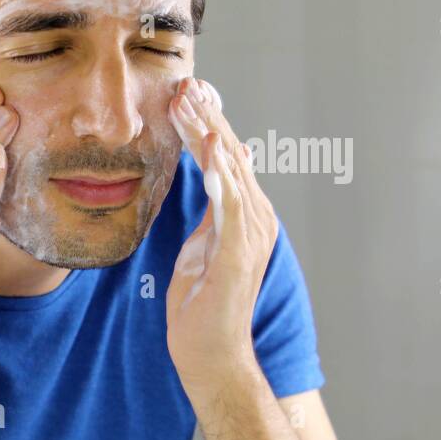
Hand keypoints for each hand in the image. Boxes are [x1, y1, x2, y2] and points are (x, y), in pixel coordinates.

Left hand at [165, 77, 277, 393]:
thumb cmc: (202, 308)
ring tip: (190, 103)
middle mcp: (254, 218)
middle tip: (187, 83)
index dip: (206, 124)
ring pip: (230, 171)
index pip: (225, 159)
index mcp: (244, 215)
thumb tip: (209, 182)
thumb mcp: (200, 249)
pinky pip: (230, 205)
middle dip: (206, 117)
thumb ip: (209, 214)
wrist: (213, 356)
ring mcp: (250, 234)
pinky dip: (220, 174)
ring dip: (208, 134)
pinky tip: (207, 149)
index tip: (187, 93)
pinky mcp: (238, 252)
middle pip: (230, 155)